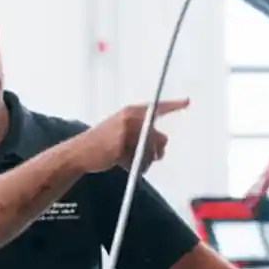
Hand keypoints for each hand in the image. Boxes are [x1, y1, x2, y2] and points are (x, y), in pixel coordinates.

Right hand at [74, 98, 189, 172]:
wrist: (81, 152)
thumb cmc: (103, 144)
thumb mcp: (122, 133)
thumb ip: (142, 136)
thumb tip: (161, 149)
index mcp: (131, 112)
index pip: (156, 107)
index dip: (173, 105)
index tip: (187, 101)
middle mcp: (131, 118)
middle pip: (159, 138)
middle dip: (156, 152)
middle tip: (149, 160)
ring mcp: (126, 130)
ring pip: (151, 152)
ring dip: (145, 162)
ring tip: (131, 163)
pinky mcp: (122, 144)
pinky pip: (140, 160)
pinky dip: (135, 167)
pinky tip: (124, 165)